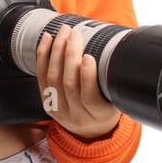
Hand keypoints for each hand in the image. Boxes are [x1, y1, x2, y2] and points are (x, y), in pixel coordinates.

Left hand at [35, 24, 121, 139]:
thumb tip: (119, 48)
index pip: (89, 97)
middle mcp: (75, 115)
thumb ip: (114, 81)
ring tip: (64, 32)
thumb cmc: (107, 108)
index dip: (87, 77)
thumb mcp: (116, 99)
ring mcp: (58, 109)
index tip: (89, 57)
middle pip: (68, 83)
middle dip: (70, 55)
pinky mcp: (46, 101)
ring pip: (53, 78)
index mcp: (98, 115)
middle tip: (75, 34)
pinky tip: (47, 39)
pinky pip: (41, 76)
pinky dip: (43, 55)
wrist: (90, 130)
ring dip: (57, 51)